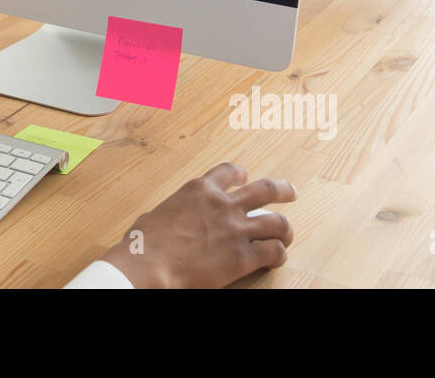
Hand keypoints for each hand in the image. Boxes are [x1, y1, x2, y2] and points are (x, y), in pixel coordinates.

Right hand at [100, 162, 296, 287]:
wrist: (148, 262)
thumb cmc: (144, 241)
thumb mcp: (156, 213)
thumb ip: (174, 212)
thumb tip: (169, 220)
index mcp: (199, 190)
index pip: (229, 171)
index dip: (241, 174)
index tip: (245, 178)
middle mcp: (223, 204)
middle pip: (266, 190)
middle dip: (282, 191)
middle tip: (290, 193)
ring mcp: (235, 230)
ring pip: (278, 222)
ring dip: (285, 230)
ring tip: (286, 235)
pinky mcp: (242, 257)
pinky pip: (274, 252)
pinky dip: (278, 255)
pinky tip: (274, 259)